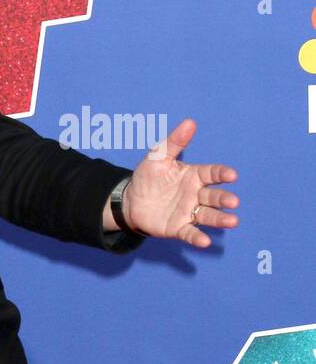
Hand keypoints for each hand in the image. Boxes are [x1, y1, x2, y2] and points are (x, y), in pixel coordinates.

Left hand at [123, 118, 239, 248]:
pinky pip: (189, 232)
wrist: (130, 200)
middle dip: (224, 199)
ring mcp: (188, 212)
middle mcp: (195, 195)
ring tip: (233, 221)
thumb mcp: (157, 157)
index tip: (231, 175)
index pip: (212, 174)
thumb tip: (190, 122)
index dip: (222, 174)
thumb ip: (174, 142)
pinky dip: (197, 237)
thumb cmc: (148, 177)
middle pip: (213, 197)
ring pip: (207, 216)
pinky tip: (205, 241)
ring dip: (220, 219)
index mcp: (194, 176)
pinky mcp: (178, 227)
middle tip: (233, 201)